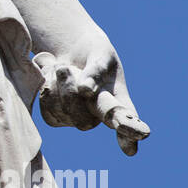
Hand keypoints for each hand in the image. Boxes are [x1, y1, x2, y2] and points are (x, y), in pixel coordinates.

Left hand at [34, 35, 149, 155]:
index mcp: (118, 100)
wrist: (73, 53)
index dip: (132, 130)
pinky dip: (46, 90)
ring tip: (61, 67)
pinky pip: (47, 110)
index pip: (128, 119)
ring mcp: (78, 119)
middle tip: (63, 68)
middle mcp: (100, 116)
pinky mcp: (57, 119)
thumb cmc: (94, 54)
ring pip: (62, 112)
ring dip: (56, 86)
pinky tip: (52, 77)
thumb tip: (85, 91)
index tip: (142, 134)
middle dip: (69, 93)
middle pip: (83, 120)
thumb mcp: (100, 54)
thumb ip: (95, 71)